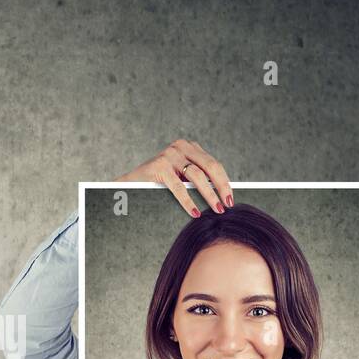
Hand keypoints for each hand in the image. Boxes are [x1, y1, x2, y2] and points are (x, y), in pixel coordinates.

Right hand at [116, 138, 232, 217]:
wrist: (127, 186)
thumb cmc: (158, 185)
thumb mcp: (180, 178)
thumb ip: (197, 180)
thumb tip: (223, 196)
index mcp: (189, 147)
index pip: (213, 164)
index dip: (224, 182)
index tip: (231, 199)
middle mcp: (181, 147)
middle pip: (210, 167)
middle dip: (221, 187)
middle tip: (228, 205)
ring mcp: (169, 154)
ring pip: (197, 176)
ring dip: (209, 195)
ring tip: (216, 209)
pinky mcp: (159, 166)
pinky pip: (179, 187)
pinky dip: (188, 201)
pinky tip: (195, 212)